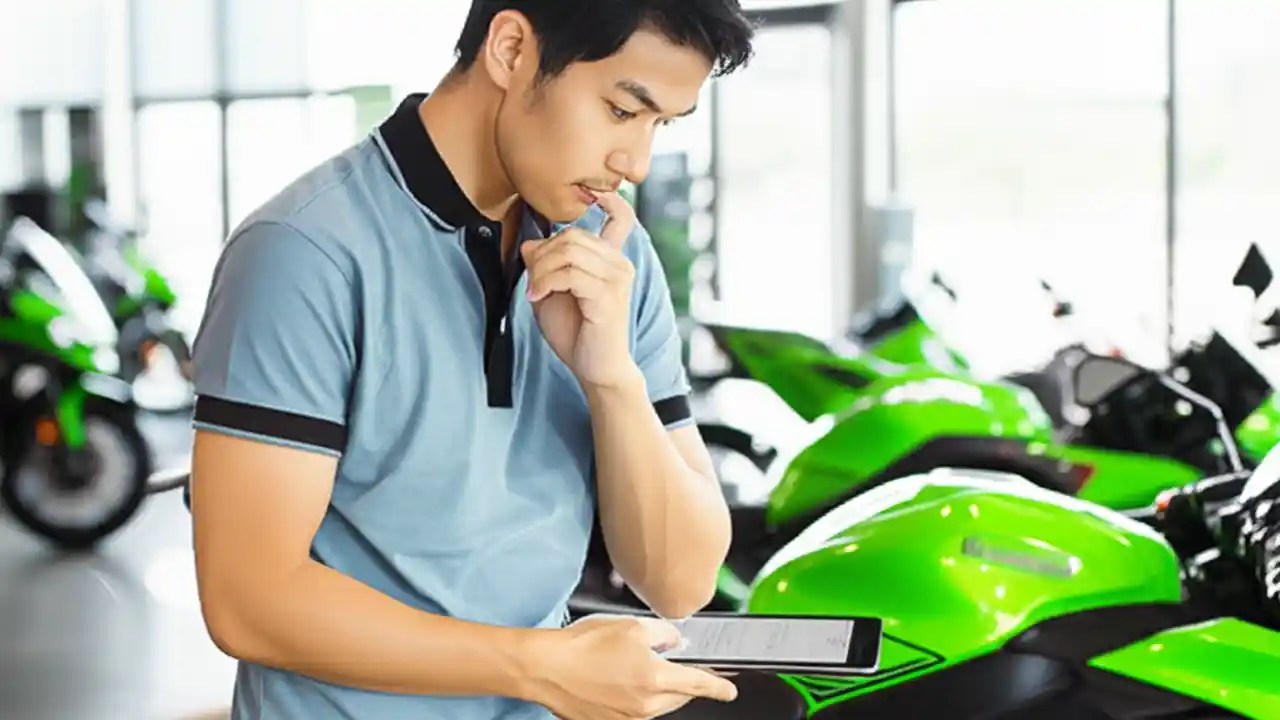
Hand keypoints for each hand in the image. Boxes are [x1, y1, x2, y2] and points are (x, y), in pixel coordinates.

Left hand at [521, 193, 638, 389]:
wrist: (595, 367)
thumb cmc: (576, 331)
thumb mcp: (551, 291)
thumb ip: (543, 265)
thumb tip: (531, 243)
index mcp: (610, 258)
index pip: (620, 216)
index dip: (608, 198)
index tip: (588, 192)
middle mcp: (618, 263)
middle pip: (572, 234)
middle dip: (542, 254)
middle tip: (531, 279)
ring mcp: (617, 277)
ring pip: (568, 251)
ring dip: (541, 270)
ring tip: (535, 291)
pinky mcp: (609, 295)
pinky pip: (570, 274)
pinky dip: (547, 282)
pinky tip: (538, 296)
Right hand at [521, 614, 738, 719]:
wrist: (545, 668)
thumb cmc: (583, 646)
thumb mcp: (631, 626)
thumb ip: (663, 633)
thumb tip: (674, 641)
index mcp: (656, 679)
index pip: (700, 684)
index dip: (719, 686)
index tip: (729, 689)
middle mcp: (646, 705)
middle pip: (680, 696)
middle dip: (684, 682)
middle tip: (676, 665)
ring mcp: (628, 719)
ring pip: (658, 705)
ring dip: (658, 689)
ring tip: (635, 666)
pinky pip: (635, 712)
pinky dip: (636, 697)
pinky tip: (618, 680)